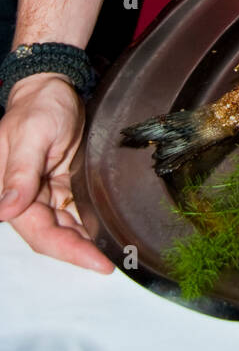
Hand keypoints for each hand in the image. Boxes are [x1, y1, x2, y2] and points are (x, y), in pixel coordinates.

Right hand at [0, 73, 112, 271]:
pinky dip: (89, 224)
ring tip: (116, 252)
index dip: (67, 250)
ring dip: (87, 242)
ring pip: (66, 228)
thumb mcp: (31, 135)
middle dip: (81, 252)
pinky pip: (74, 212)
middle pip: (54, 236)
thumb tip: (7, 208)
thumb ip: (21, 172)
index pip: (39, 232)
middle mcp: (25, 198)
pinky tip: (108, 232)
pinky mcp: (61, 186)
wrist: (51, 88)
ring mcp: (44, 194)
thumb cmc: (38, 106)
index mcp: (9, 191)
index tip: (96, 262)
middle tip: (114, 262)